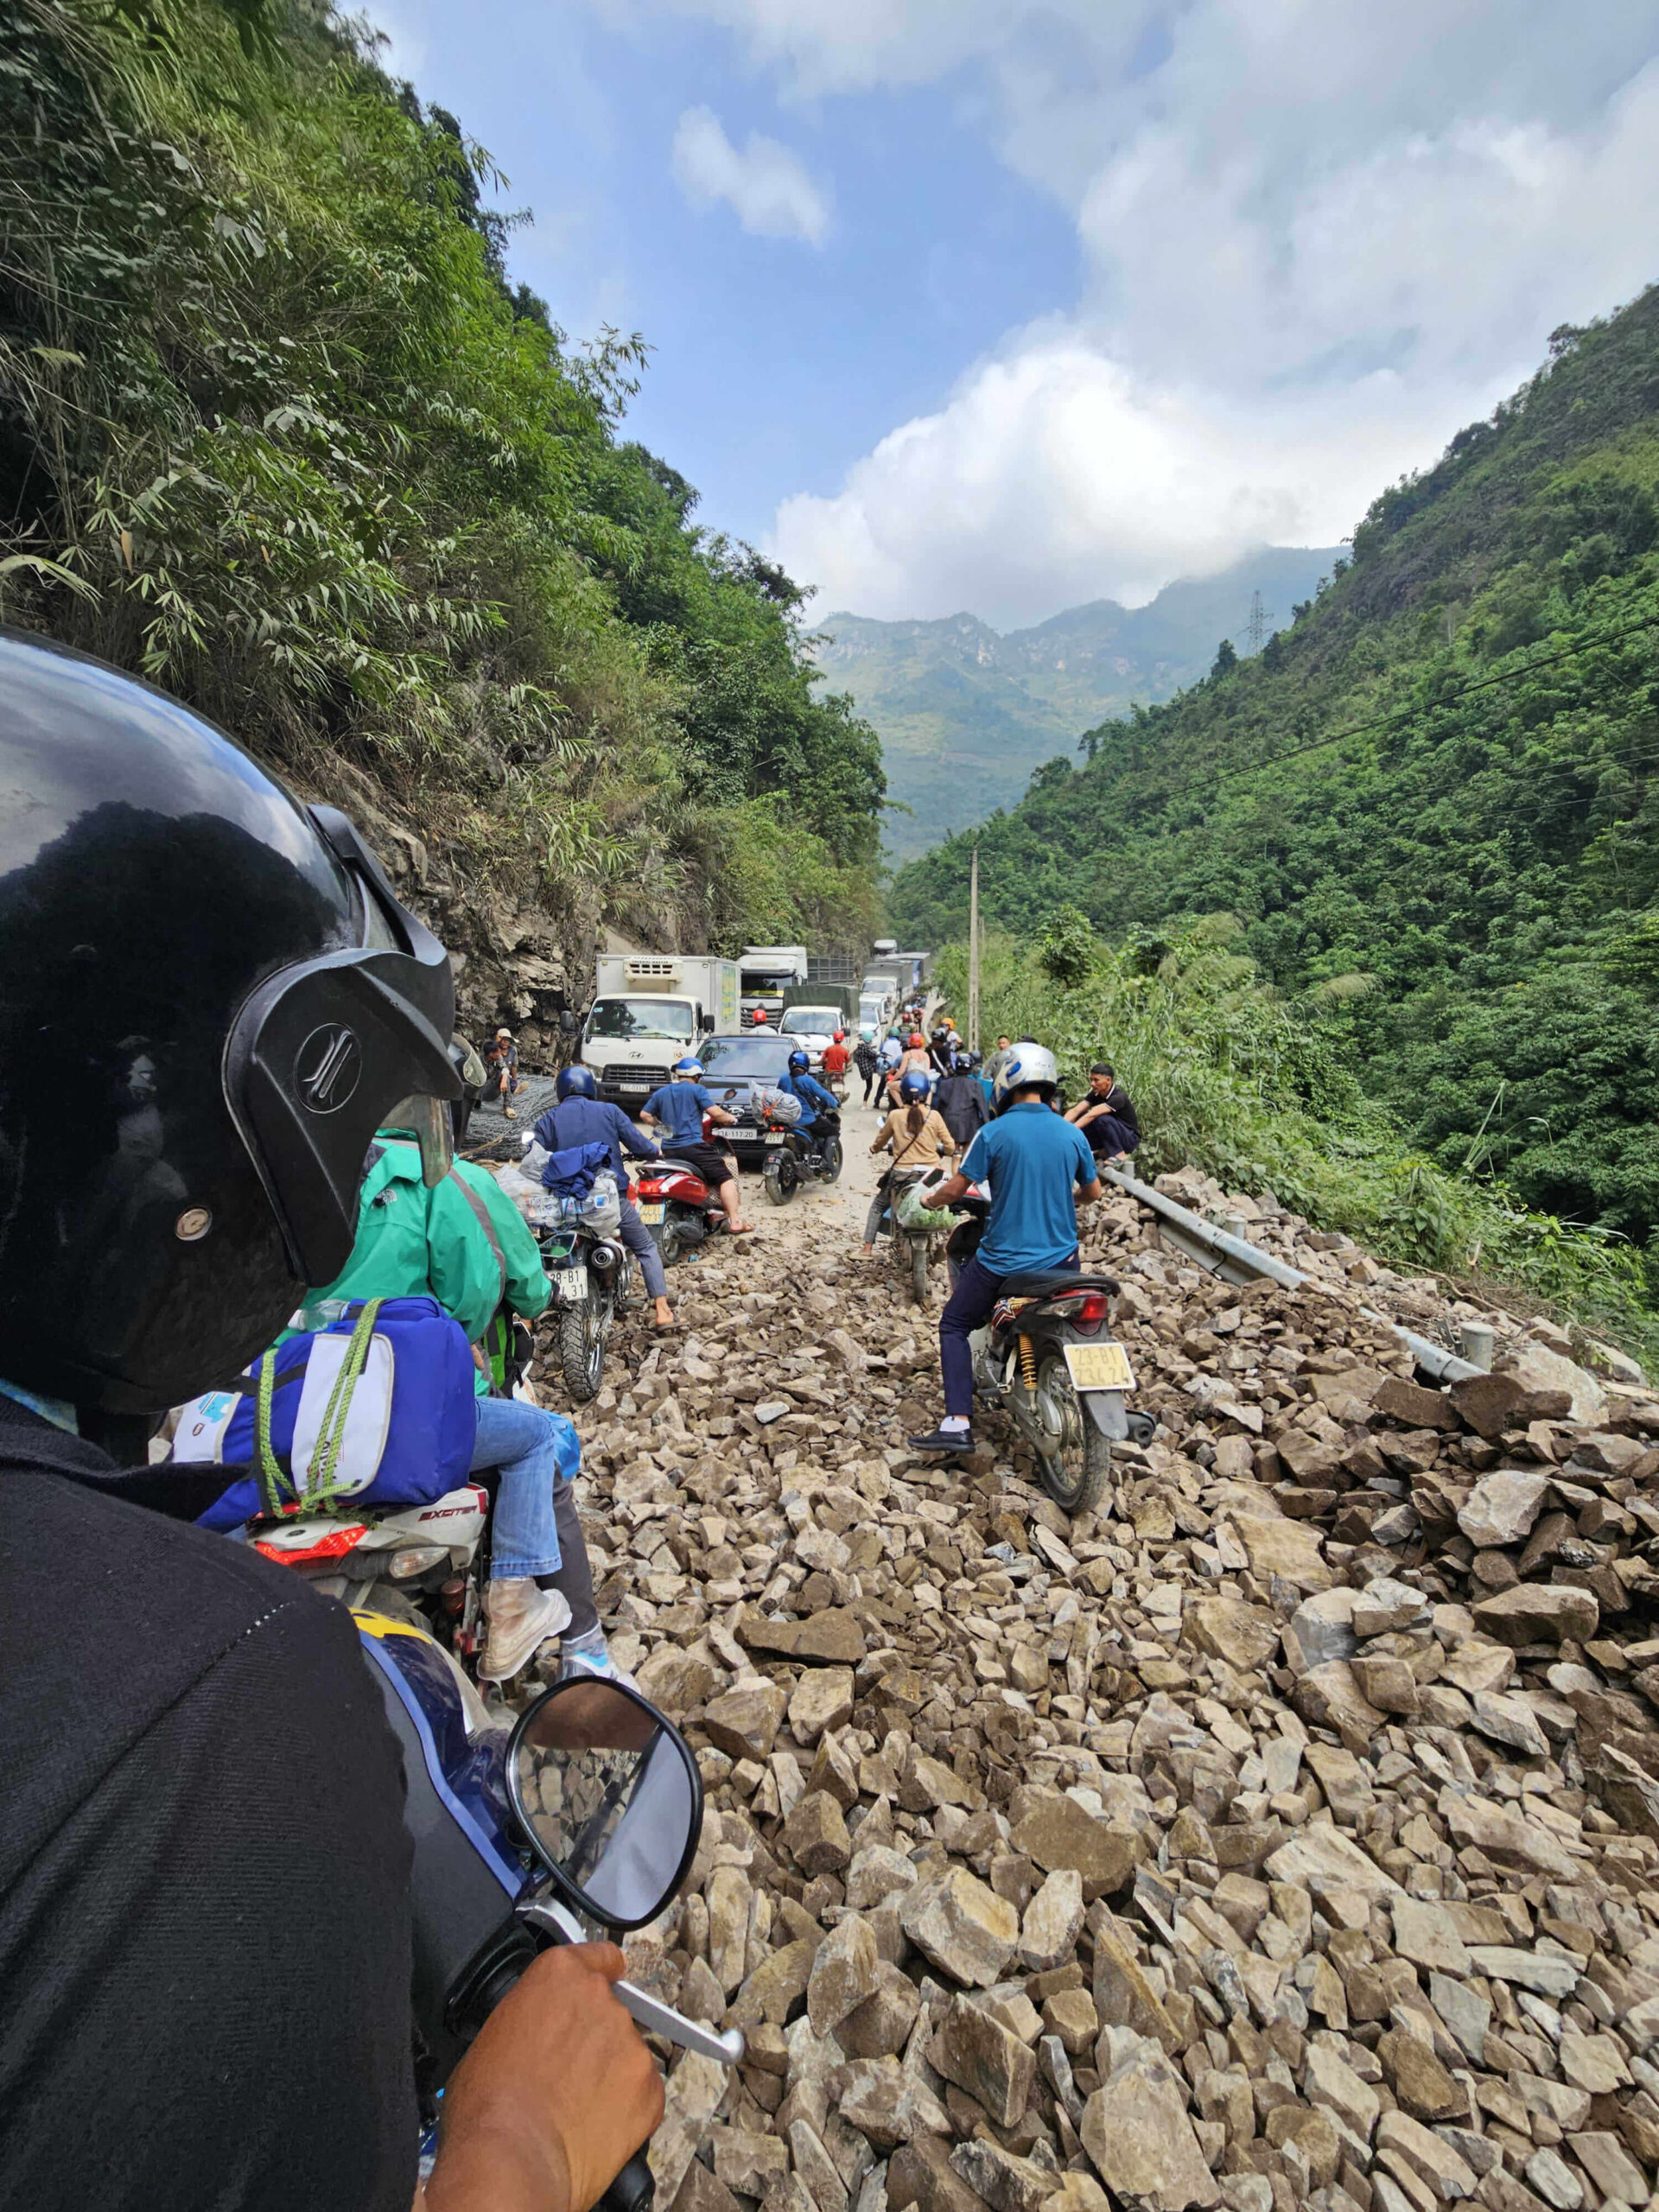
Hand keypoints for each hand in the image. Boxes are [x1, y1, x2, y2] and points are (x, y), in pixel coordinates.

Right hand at [425, 1945, 663, 2211]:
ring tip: (573, 2108)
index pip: (598, 1956)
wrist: (511, 2158)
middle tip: (565, 2073)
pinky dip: (625, 2109)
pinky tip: (592, 2127)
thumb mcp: (492, 2036)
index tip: (602, 1982)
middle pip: (609, 2012)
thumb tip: (533, 2034)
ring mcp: (631, 2045)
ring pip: (626, 2055)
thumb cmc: (488, 2104)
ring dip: (609, 2074)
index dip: (599, 1973)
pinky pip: (642, 2093)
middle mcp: (603, 2001)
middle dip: (593, 2039)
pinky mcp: (650, 2089)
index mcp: (561, 1976)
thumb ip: (529, 2016)